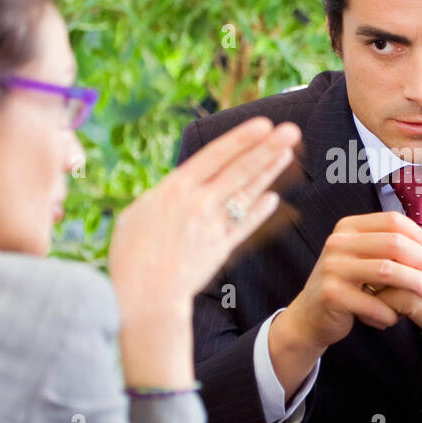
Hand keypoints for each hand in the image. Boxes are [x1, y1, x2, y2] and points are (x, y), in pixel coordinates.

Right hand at [109, 117, 299, 390]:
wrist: (145, 297)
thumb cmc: (130, 256)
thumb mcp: (136, 215)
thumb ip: (163, 198)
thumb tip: (176, 190)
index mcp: (175, 189)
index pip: (215, 155)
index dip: (241, 139)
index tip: (263, 125)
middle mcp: (199, 203)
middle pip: (239, 170)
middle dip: (267, 148)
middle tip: (291, 131)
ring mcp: (213, 226)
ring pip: (246, 193)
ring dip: (269, 172)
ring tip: (287, 154)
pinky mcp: (222, 250)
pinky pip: (245, 225)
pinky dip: (260, 211)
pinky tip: (273, 198)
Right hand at [269, 211, 421, 387]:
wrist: (310, 316)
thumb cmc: (345, 285)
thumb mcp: (360, 257)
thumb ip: (385, 246)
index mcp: (348, 227)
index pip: (393, 221)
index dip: (420, 236)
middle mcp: (338, 242)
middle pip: (394, 243)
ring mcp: (332, 268)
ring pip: (387, 270)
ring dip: (414, 285)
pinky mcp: (332, 294)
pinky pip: (374, 302)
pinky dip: (390, 312)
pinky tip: (394, 318)